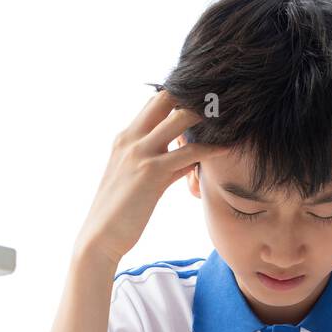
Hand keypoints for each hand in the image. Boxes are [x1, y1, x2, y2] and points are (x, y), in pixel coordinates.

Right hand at [74, 89, 225, 266]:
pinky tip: (226, 148)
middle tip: (220, 101)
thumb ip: (164, 163)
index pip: (154, 102)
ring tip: (231, 116)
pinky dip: (210, 149)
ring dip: (207, 116)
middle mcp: (131, 138)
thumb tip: (189, 158)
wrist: (100, 236)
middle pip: (165, 98)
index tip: (205, 101)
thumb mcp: (141, 179)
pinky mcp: (152, 172)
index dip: (180, 96)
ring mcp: (140, 153)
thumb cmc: (121, 212)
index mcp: (125, 137)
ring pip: (180, 119)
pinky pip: (188, 153)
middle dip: (194, 96)